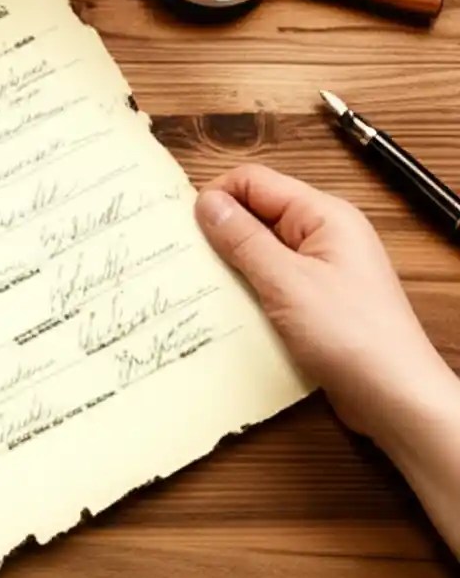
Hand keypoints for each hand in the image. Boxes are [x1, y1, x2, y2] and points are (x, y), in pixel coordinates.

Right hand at [193, 164, 457, 443]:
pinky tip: (225, 310)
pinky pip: (271, 281)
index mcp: (323, 216)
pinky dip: (247, 290)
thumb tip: (206, 202)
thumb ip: (243, 239)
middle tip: (182, 259)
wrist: (394, 396)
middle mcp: (324, 235)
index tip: (183, 229)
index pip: (255, 181)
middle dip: (219, 232)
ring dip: (231, 265)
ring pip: (261, 250)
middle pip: (257, 213)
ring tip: (198, 286)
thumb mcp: (286, 281)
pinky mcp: (316, 300)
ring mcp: (322, 269)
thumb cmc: (349, 334)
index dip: (217, 196)